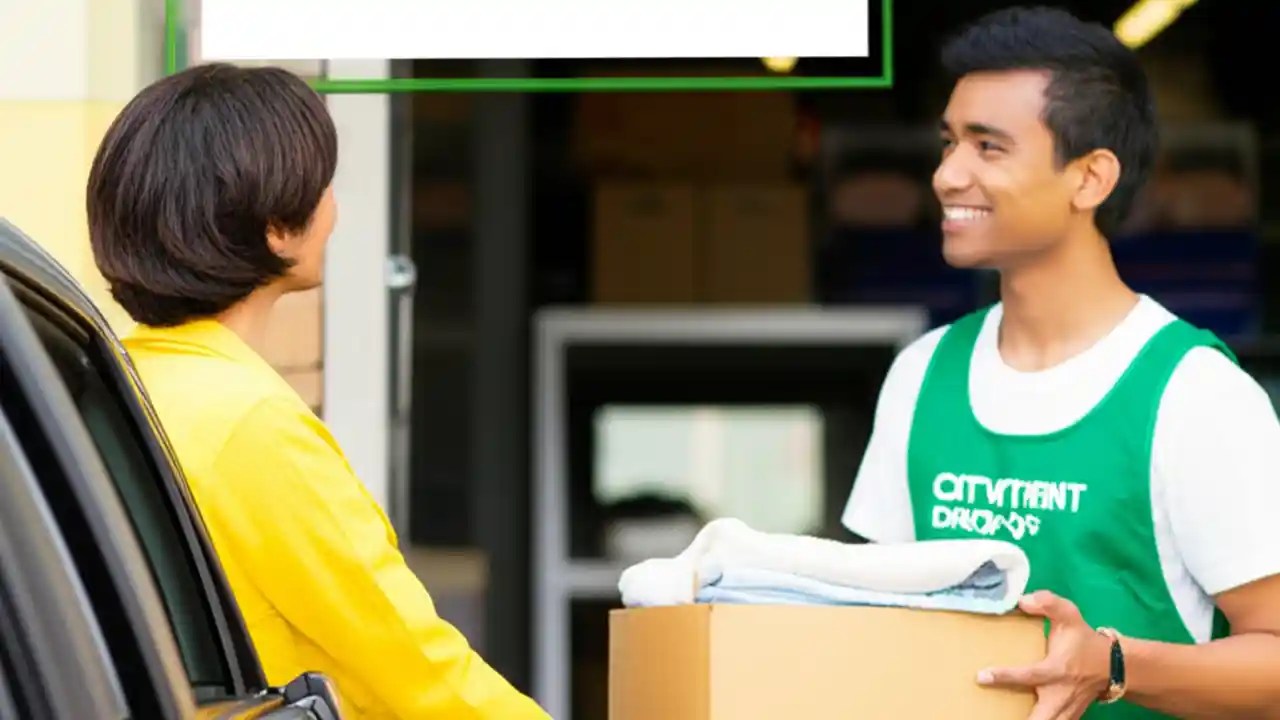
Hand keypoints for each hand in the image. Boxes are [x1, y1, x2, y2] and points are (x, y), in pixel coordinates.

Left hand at [977, 591, 1112, 719]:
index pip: (1027, 676)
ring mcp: (1065, 711)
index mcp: (1056, 670)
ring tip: (1000, 719)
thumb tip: (1022, 600)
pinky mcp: (1068, 717)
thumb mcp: (1069, 615)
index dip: (1003, 676)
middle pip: (1040, 718)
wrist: (1114, 665)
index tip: (981, 676)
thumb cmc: (1084, 640)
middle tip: (991, 716)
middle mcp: (1059, 695)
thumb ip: (1047, 603)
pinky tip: (1021, 719)